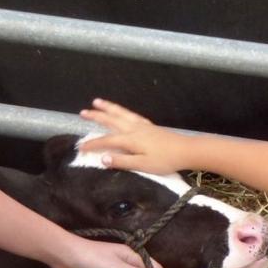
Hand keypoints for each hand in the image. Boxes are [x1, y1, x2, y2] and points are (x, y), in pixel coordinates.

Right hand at [78, 99, 195, 175]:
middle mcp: (134, 129)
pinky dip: (122, 111)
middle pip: (112, 120)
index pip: (107, 140)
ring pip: (121, 113)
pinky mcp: (150, 126)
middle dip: (97, 116)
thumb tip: (103, 159)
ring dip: (108, 107)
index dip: (93, 144)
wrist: (186, 151)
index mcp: (131, 140)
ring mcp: (142, 126)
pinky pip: (131, 115)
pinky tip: (121, 112)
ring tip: (97, 101)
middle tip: (83, 112)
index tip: (80, 147)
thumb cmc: (165, 160)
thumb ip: (122, 161)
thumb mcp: (142, 165)